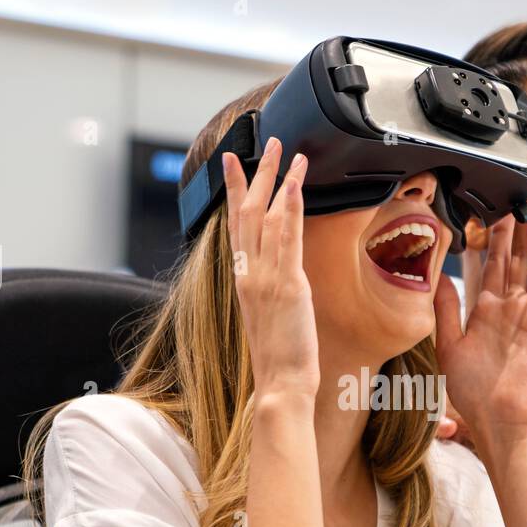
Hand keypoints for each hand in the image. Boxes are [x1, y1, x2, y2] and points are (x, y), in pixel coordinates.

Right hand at [223, 136, 318, 400]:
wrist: (280, 384)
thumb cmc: (280, 358)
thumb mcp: (270, 317)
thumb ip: (270, 290)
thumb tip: (281, 275)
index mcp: (243, 280)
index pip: (236, 226)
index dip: (233, 192)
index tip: (232, 164)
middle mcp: (249, 273)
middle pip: (246, 211)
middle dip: (254, 173)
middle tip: (265, 141)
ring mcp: (265, 277)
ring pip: (265, 216)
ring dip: (276, 178)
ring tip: (286, 150)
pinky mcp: (287, 284)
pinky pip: (287, 237)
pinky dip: (290, 206)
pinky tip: (295, 181)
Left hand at [433, 206, 526, 455]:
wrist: (502, 418)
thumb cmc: (474, 391)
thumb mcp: (448, 346)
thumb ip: (445, 309)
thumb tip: (436, 275)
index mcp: (487, 310)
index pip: (491, 263)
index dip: (492, 235)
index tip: (492, 210)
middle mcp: (513, 306)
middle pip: (517, 256)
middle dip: (518, 225)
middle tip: (520, 194)